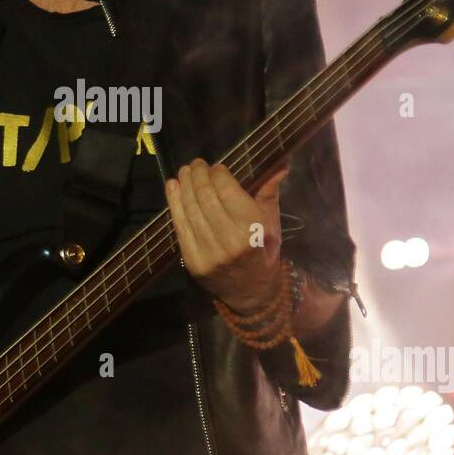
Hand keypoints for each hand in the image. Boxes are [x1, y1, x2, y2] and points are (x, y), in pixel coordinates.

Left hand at [164, 157, 290, 312]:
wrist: (252, 291)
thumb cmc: (263, 250)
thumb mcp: (271, 221)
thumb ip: (269, 191)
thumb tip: (280, 163)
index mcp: (252, 228)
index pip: (228, 191)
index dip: (218, 174)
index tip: (216, 166)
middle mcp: (229, 240)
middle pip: (206, 197)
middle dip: (199, 176)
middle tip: (196, 164)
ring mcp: (208, 252)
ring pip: (191, 209)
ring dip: (185, 186)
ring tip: (184, 171)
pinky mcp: (192, 260)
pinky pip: (180, 226)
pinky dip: (174, 203)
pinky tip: (173, 187)